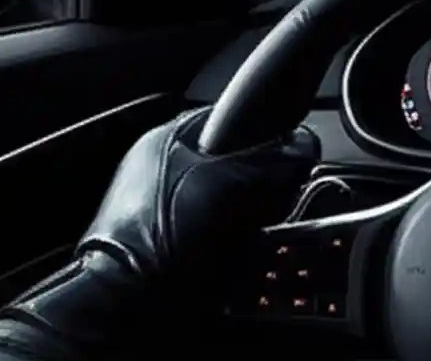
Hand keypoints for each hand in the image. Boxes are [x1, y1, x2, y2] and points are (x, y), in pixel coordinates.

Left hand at [0, 108, 317, 359]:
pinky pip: (230, 238)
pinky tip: (238, 257)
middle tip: (265, 205)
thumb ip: (271, 158)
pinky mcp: (182, 249)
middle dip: (261, 186)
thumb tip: (303, 146)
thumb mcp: (227, 183)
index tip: (283, 161)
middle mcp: (168, 172)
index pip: (236, 119)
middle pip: (242, 165)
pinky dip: (241, 248)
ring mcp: (171, 213)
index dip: (266, 137)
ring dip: (253, 220)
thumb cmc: (155, 242)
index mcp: (168, 140)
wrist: (127, 311)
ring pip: (239, 204)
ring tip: (248, 236)